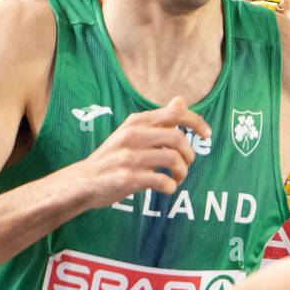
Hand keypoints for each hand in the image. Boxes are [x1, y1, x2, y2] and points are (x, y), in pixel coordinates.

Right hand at [79, 97, 207, 207]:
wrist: (83, 182)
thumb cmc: (112, 157)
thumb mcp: (131, 132)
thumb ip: (157, 119)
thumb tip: (181, 100)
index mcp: (136, 122)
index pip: (176, 113)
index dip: (197, 122)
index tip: (206, 135)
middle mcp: (133, 135)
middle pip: (178, 138)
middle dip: (190, 154)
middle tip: (186, 164)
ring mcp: (130, 157)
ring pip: (173, 160)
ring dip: (182, 172)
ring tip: (177, 178)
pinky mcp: (128, 178)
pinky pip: (163, 181)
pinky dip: (170, 187)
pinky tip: (166, 188)